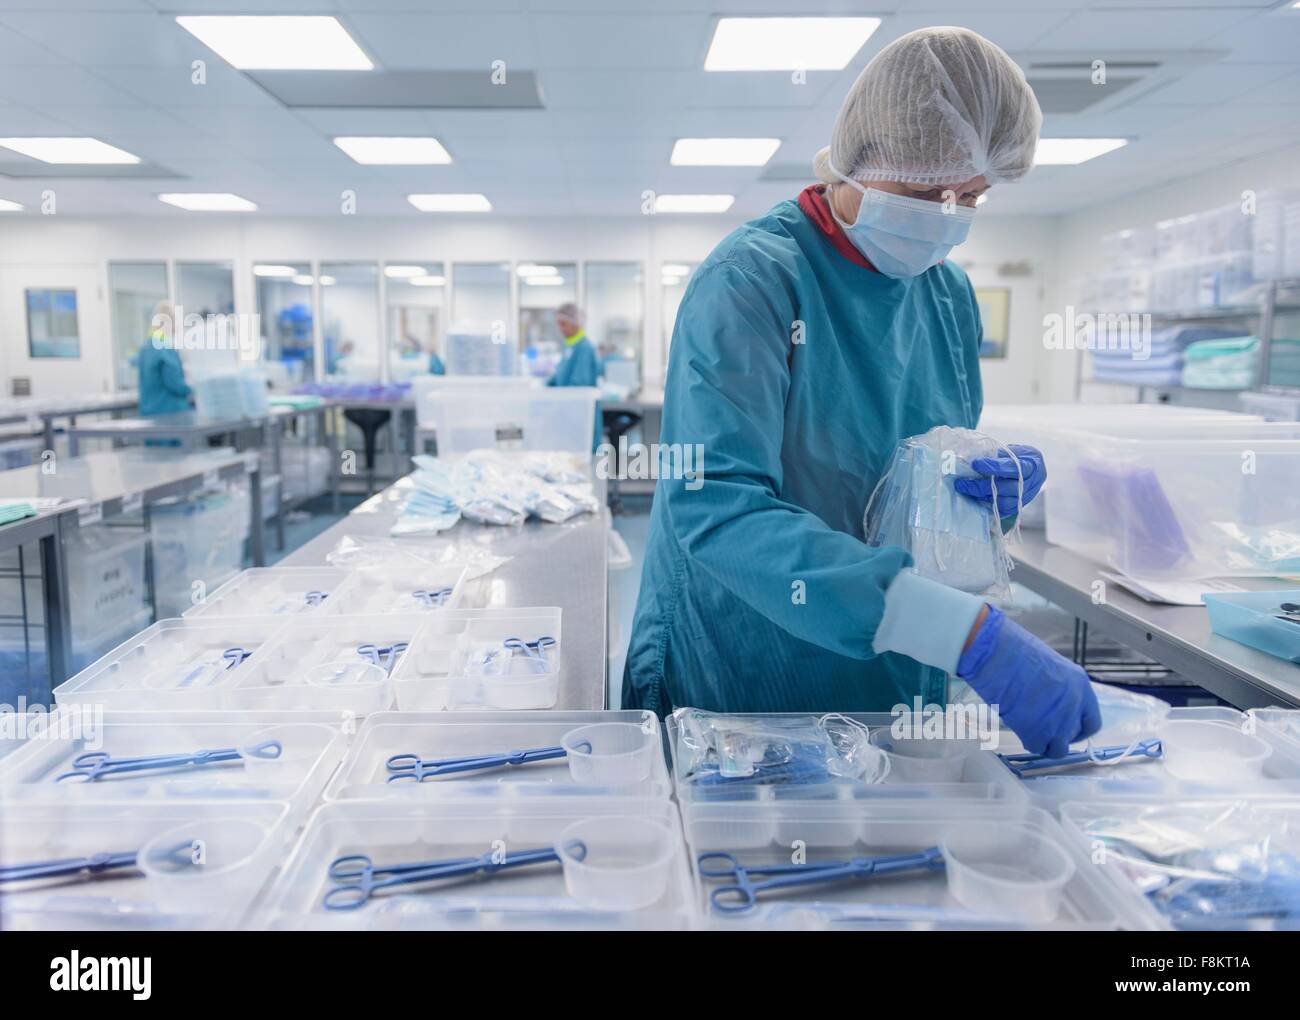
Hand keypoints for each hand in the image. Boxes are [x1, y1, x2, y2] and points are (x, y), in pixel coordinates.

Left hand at [953, 443, 1044, 516]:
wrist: (1034, 470)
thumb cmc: (1020, 457)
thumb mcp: (1013, 449)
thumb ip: (998, 454)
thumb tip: (972, 458)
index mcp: (1032, 465)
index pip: (1012, 468)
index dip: (992, 466)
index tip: (975, 463)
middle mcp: (1031, 483)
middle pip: (1006, 488)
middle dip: (981, 486)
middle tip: (962, 482)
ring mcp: (1026, 498)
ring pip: (1003, 503)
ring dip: (982, 497)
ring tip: (966, 491)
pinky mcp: (1018, 508)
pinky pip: (1002, 511)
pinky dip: (987, 506)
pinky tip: (974, 499)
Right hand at [957, 605, 1099, 757]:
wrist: (1000, 656)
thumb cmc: (1016, 651)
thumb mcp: (1048, 667)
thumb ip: (1057, 688)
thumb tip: (1050, 701)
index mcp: (1081, 686)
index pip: (1092, 722)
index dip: (1078, 729)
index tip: (1067, 729)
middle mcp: (1074, 707)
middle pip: (1073, 736)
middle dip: (1058, 735)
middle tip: (1042, 728)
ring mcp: (1057, 722)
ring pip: (1057, 749)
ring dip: (1044, 743)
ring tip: (1029, 729)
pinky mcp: (1037, 733)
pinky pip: (1036, 747)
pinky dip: (1027, 740)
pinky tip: (1018, 726)